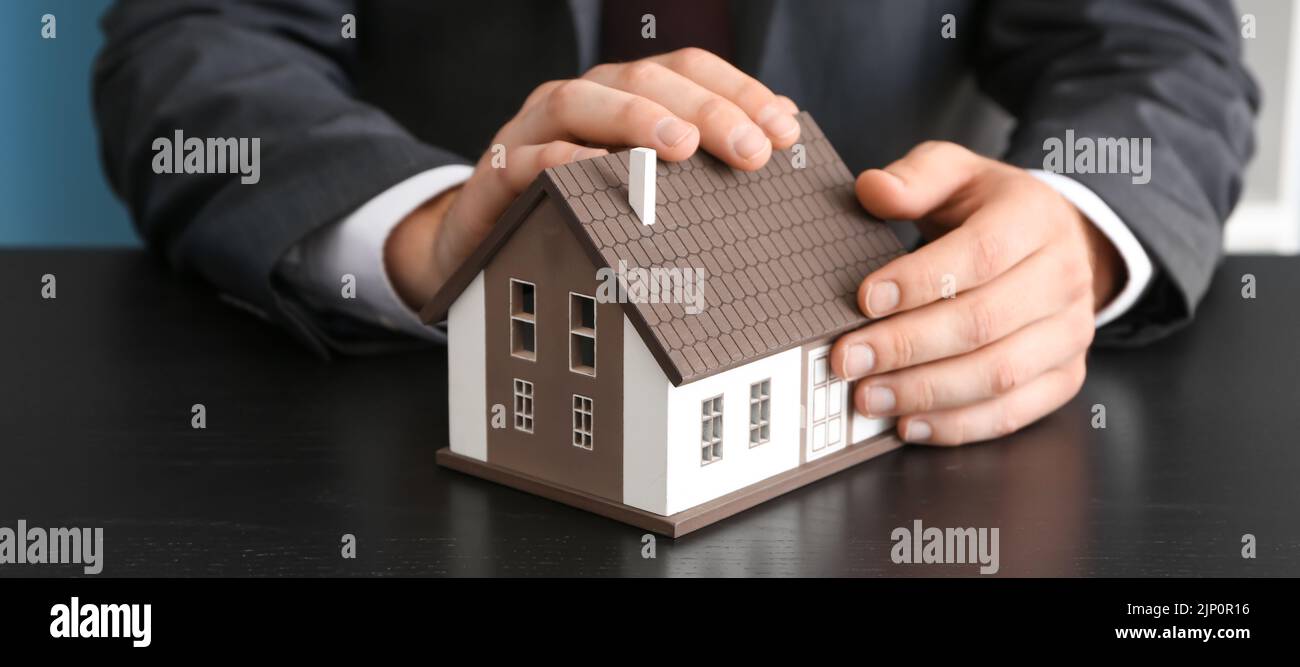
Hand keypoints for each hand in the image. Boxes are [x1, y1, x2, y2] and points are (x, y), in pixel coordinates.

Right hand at [385, 48, 801, 307]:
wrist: (482, 238)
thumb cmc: (576, 207)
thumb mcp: (640, 180)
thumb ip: (697, 157)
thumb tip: (778, 134)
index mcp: (624, 95)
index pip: (688, 70)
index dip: (740, 91)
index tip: (785, 131)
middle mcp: (582, 100)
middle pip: (645, 80)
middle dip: (704, 110)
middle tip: (749, 152)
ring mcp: (534, 130)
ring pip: (582, 102)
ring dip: (635, 120)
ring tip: (680, 149)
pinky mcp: (498, 173)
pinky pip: (527, 161)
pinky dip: (562, 164)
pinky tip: (598, 176)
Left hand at [830, 141, 1124, 445]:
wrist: (1058, 241)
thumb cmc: (992, 210)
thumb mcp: (957, 174)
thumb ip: (915, 178)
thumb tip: (874, 189)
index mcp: (1035, 218)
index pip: (980, 254)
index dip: (920, 281)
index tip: (865, 300)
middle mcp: (1063, 276)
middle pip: (983, 322)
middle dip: (906, 346)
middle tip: (848, 359)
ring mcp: (1070, 331)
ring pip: (999, 374)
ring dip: (925, 392)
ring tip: (868, 397)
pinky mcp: (1065, 376)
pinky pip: (1014, 412)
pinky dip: (958, 426)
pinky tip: (908, 424)